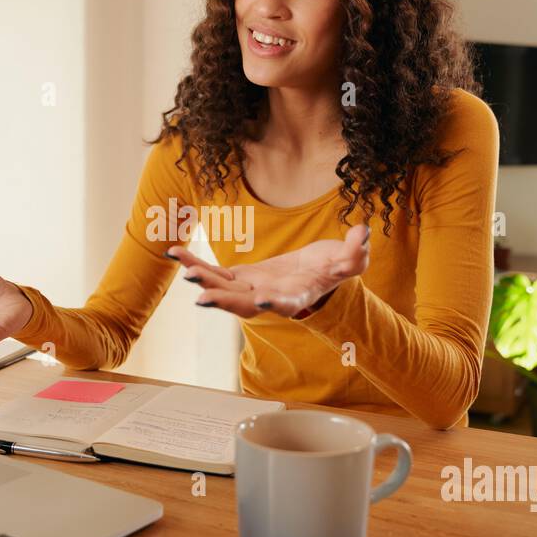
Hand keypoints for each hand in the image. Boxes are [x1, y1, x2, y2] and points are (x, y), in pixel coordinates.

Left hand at [167, 223, 369, 318]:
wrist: (316, 274)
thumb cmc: (334, 269)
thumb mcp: (349, 261)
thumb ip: (355, 253)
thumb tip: (363, 233)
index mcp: (295, 298)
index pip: (284, 303)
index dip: (273, 303)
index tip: (261, 301)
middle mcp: (268, 299)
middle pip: (243, 304)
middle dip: (224, 301)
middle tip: (202, 298)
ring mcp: (250, 290)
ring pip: (222, 288)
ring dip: (202, 279)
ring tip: (182, 267)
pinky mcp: (238, 279)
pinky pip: (212, 273)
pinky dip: (194, 264)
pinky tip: (174, 252)